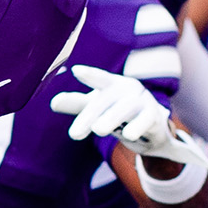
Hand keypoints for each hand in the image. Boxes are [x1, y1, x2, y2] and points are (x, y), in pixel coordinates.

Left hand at [52, 64, 173, 155]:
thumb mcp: (97, 108)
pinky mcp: (154, 116)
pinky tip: (129, 135)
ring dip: (111, 118)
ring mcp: (142, 101)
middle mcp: (127, 89)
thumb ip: (76, 104)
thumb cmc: (118, 112)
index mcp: (111, 85)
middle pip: (105, 101)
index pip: (99, 79)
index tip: (75, 71)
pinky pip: (146, 120)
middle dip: (89, 116)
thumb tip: (53, 103)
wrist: (152, 129)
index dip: (89, 75)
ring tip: (97, 130)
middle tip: (74, 134)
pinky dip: (138, 127)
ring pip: (125, 109)